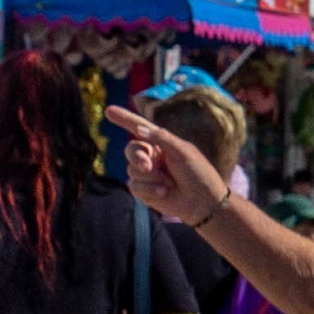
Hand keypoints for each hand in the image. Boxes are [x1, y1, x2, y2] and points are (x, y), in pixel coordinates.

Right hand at [103, 106, 228, 225]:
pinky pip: (134, 185)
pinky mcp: (144, 190)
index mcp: (162, 144)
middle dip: (137, 157)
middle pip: (131, 149)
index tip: (109, 110)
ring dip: (150, 177)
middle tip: (148, 166)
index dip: (124, 119)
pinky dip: (149, 189)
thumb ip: (161, 138)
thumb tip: (138, 129)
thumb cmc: (198, 174)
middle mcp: (152, 157)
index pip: (139, 128)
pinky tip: (164, 192)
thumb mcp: (183, 151)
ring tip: (168, 183)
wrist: (204, 203)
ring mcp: (147, 174)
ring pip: (132, 169)